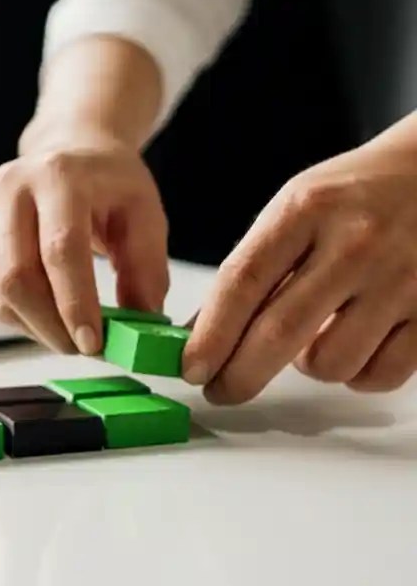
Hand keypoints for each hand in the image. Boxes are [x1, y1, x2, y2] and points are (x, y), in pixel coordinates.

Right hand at [0, 134, 169, 354]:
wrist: (66, 155)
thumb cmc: (107, 186)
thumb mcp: (145, 216)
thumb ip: (146, 270)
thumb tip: (138, 326)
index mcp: (59, 175)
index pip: (60, 249)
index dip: (75, 302)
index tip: (93, 343)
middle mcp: (10, 188)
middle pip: (17, 276)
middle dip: (52, 326)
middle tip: (84, 348)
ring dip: (36, 327)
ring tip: (68, 329)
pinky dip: (17, 318)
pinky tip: (43, 310)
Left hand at [184, 113, 416, 402]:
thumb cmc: (355, 195)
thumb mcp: (296, 209)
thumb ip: (252, 268)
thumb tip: (201, 333)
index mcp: (306, 210)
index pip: (242, 282)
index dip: (210, 335)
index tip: (190, 368)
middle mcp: (355, 243)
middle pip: (280, 331)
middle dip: (239, 375)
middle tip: (221, 390)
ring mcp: (402, 279)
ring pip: (330, 363)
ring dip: (307, 368)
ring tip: (309, 341)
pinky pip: (380, 374)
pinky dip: (357, 374)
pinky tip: (354, 346)